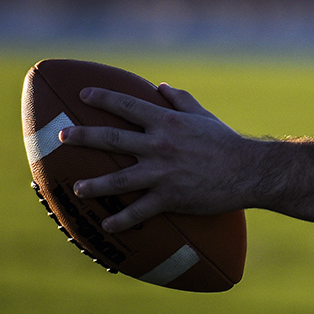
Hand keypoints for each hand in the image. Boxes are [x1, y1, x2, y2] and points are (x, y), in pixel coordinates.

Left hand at [64, 84, 264, 232]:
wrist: (250, 171)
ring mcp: (163, 173)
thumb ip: (180, 100)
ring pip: (118, 179)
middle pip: (111, 138)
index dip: (102, 97)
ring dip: (94, 185)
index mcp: (166, 122)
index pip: (126, 104)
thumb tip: (160, 87)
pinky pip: (140, 211)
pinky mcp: (171, 197)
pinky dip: (122, 220)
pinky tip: (107, 226)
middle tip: (62, 136)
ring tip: (76, 187)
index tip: (82, 96)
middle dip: (83, 136)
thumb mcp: (203, 116)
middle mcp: (159, 146)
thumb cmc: (227, 142)